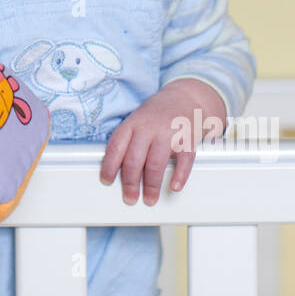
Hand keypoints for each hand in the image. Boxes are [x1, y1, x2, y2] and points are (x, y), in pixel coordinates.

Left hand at [99, 78, 225, 204]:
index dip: (109, 166)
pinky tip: (174, 186)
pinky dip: (179, 175)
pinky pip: (184, 159)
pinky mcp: (188, 138)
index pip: (116, 146)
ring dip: (151, 185)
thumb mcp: (138, 120)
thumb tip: (116, 168)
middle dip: (130, 182)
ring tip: (149, 199)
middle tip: (129, 198)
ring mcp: (169, 133)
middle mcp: (149, 128)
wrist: (187, 97)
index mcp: (133, 123)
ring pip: (156, 163)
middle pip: (135, 159)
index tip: (106, 180)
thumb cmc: (158, 114)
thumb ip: (129, 141)